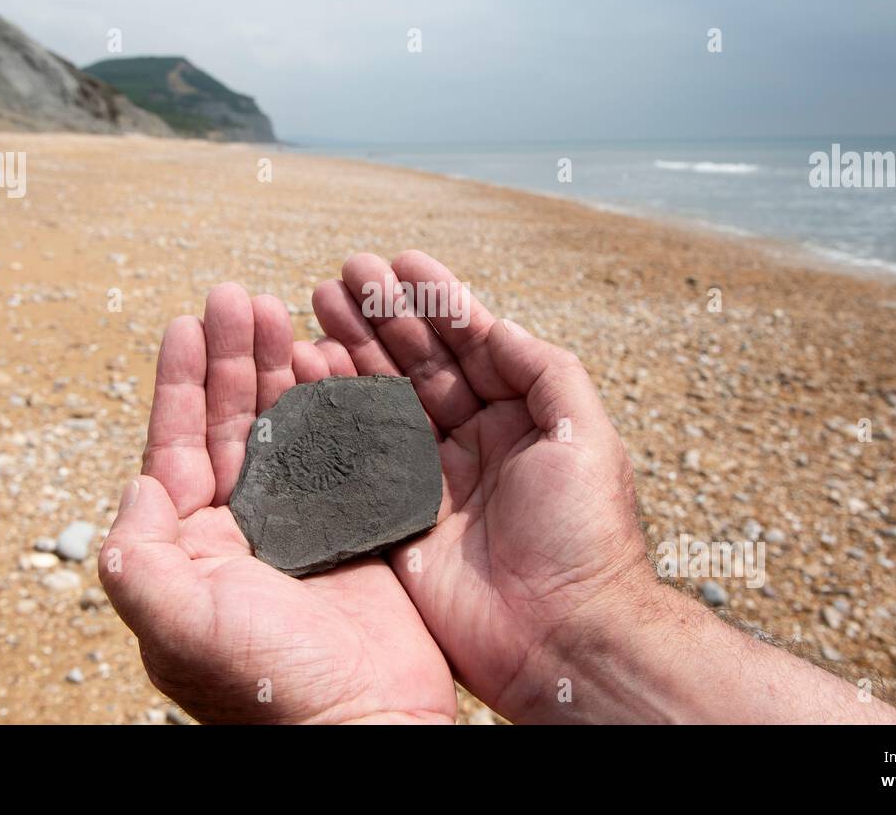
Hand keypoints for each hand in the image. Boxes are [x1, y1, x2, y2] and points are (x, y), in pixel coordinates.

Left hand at [99, 284, 455, 723]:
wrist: (368, 725)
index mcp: (192, 548)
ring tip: (287, 315)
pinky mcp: (354, 527)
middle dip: (234, 359)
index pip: (176, 447)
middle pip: (231, 424)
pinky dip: (337, 406)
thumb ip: (142, 561)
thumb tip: (133, 490)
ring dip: (281, 372)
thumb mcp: (184, 629)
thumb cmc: (274, 688)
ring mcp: (300, 527)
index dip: (180, 383)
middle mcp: (241, 532)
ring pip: (285, 429)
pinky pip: (341, 450)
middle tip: (243, 299)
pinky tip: (336, 366)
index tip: (186, 322)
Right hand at [309, 251, 652, 722]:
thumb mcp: (584, 434)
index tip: (403, 262)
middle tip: (345, 272)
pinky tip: (311, 369)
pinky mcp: (398, 518)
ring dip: (353, 349)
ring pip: (385, 399)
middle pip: (421, 363)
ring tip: (318, 302)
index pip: (473, 345)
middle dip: (384, 315)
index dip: (438, 301)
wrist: (560, 633)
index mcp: (522, 417)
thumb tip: (497, 324)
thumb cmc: (585, 533)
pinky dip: (334, 410)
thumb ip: (544, 370)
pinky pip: (359, 454)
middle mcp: (475, 441)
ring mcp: (434, 478)